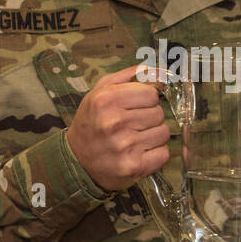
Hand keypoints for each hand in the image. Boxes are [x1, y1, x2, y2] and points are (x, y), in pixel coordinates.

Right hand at [65, 64, 170, 191]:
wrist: (77, 160)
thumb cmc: (92, 122)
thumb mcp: (101, 92)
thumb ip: (130, 76)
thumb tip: (162, 74)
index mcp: (106, 100)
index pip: (151, 93)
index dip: (146, 99)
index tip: (135, 107)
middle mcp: (114, 123)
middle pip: (159, 113)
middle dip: (149, 118)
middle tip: (133, 125)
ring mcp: (125, 146)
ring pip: (163, 133)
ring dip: (154, 136)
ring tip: (136, 138)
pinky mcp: (134, 167)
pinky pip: (163, 154)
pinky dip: (156, 154)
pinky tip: (139, 152)